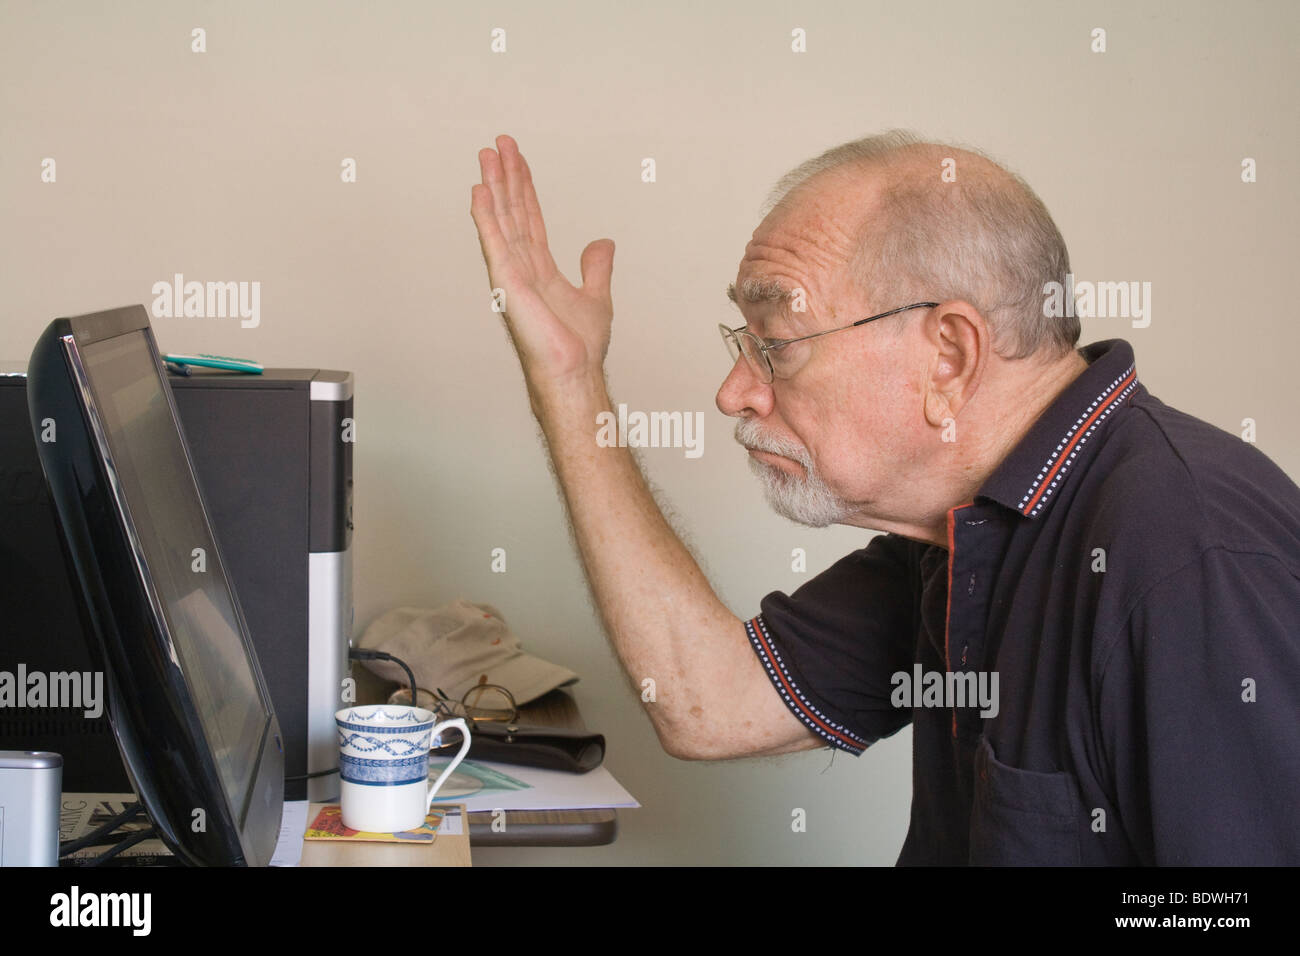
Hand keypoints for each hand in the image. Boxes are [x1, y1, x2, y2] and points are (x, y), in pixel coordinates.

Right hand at [470, 135, 614, 395]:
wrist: (574, 371)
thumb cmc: (578, 348)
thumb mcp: (597, 297)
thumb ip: (596, 268)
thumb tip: (603, 243)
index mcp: (540, 269)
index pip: (530, 218)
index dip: (524, 187)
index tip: (516, 160)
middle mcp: (522, 267)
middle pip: (512, 212)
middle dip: (506, 177)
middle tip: (498, 144)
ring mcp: (512, 274)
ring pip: (502, 220)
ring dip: (494, 186)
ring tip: (487, 155)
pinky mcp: (507, 283)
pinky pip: (495, 243)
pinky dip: (486, 217)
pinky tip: (480, 192)